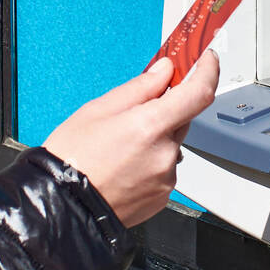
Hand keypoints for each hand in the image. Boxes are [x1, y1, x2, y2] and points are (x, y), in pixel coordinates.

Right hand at [44, 49, 219, 227]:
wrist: (62, 209)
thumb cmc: (71, 160)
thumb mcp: (98, 110)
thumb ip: (139, 88)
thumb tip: (164, 71)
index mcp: (150, 126)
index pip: (198, 93)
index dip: (207, 72)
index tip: (207, 60)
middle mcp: (165, 153)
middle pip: (182, 119)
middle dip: (166, 111)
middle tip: (135, 114)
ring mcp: (166, 178)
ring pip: (172, 146)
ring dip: (157, 139)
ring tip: (120, 148)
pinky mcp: (162, 196)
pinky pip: (165, 169)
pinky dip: (152, 162)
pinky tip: (124, 166)